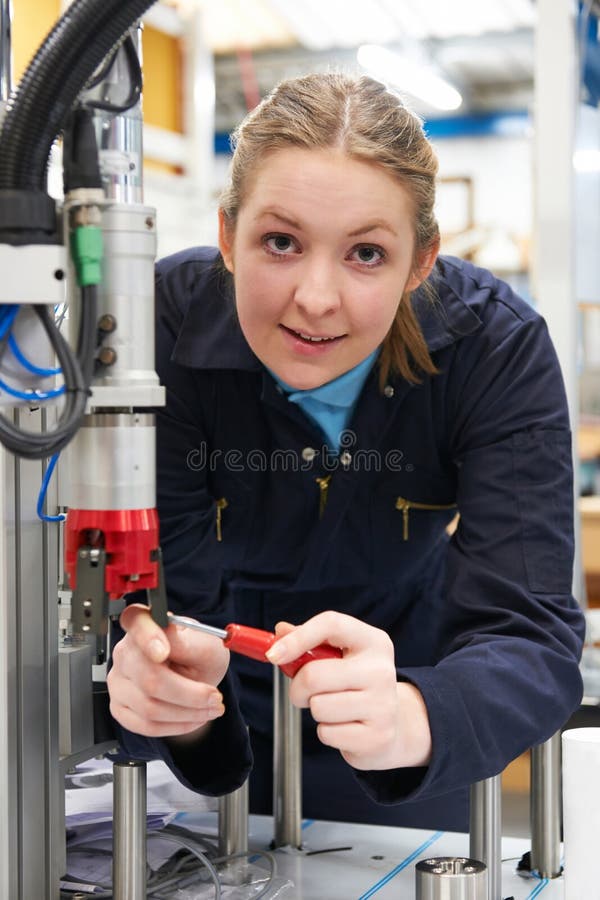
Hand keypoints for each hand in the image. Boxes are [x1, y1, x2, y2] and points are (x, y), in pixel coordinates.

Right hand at [107, 604, 228, 738]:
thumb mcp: (206, 645)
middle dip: (190, 694)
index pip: (136, 622)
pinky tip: (193, 718)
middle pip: (149, 678)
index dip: (147, 637)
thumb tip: (168, 636)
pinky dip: (176, 726)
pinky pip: (145, 726)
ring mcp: (118, 681)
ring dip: (188, 714)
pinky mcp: (120, 707)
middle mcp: (125, 651)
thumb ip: (187, 642)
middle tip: (215, 698)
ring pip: (149, 707)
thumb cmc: (199, 654)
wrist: (195, 673)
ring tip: (210, 709)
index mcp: (144, 625)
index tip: (163, 652)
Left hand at [267, 612, 431, 770]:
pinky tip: (345, 725)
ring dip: (316, 710)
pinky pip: (327, 733)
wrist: (395, 723)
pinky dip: (327, 732)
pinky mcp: (378, 736)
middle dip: (298, 688)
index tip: (272, 655)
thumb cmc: (357, 683)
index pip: (331, 625)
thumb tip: (280, 631)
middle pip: (314, 675)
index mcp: (373, 641)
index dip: (298, 637)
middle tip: (305, 692)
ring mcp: (383, 704)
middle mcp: (382, 669)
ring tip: (334, 707)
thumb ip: (309, 640)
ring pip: (318, 706)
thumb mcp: (340, 655)